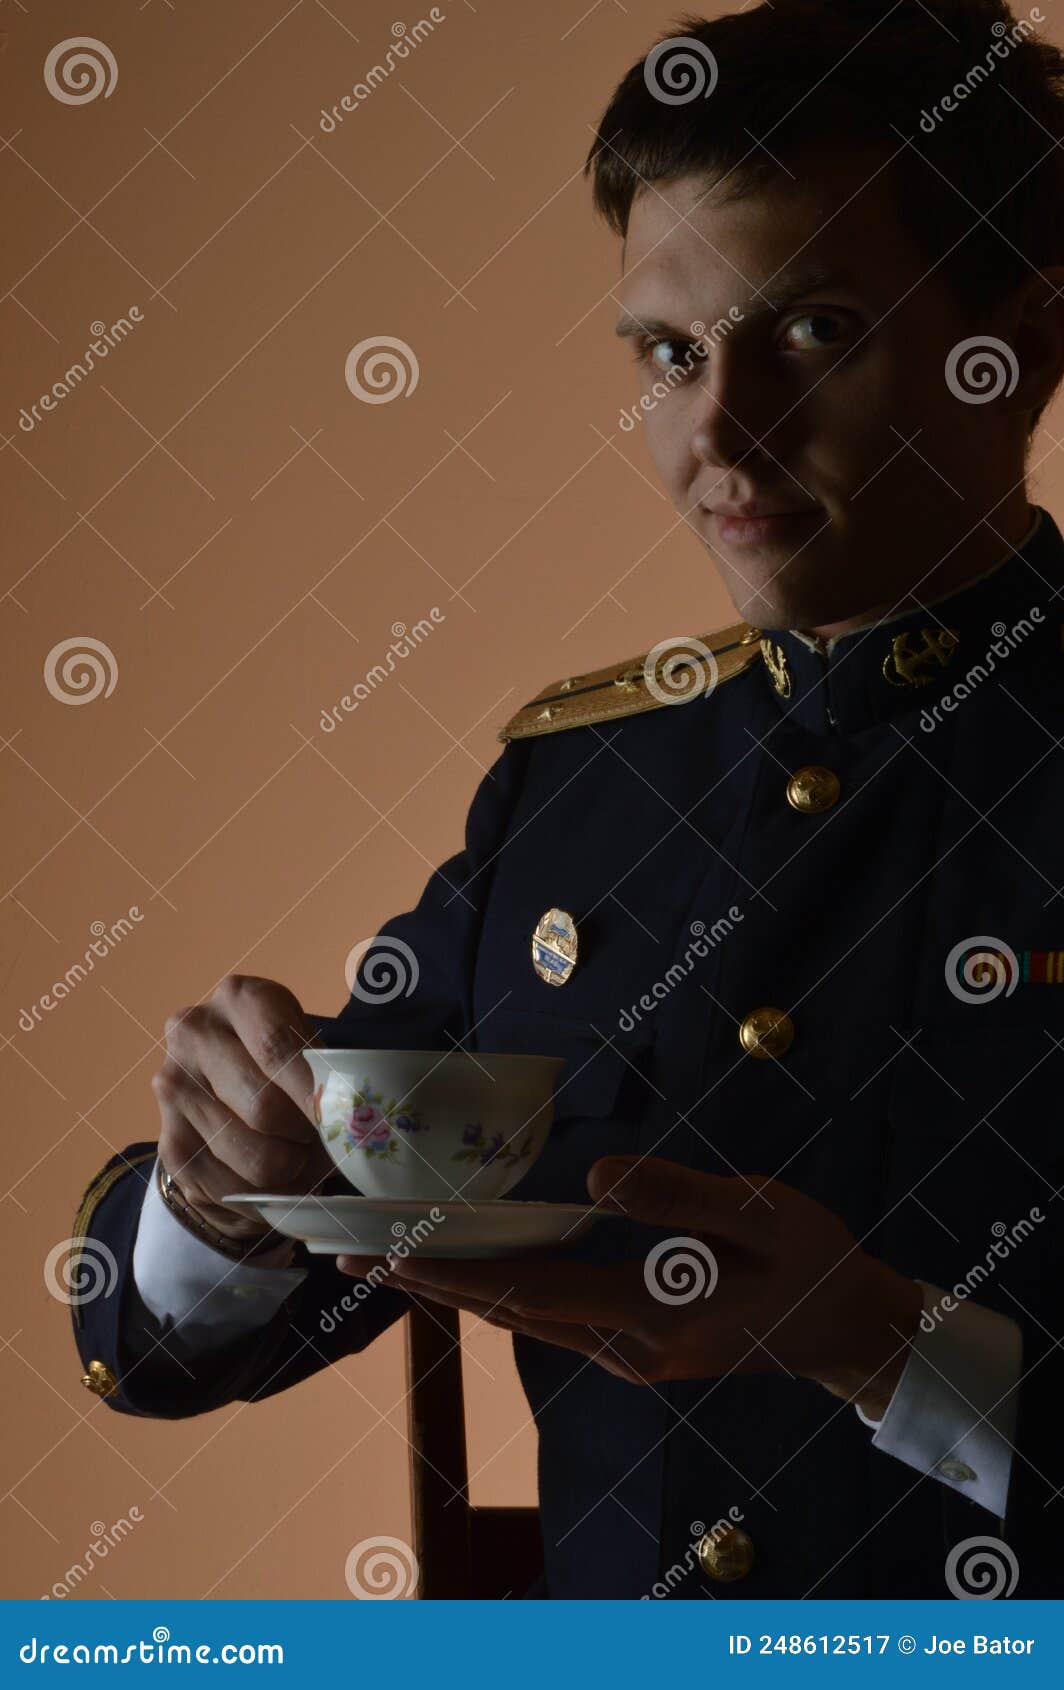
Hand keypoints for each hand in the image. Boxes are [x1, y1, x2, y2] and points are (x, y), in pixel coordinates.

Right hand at [151, 974, 332, 1244]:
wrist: (224, 1082)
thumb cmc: (283, 1060)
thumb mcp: (308, 1045)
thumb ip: (330, 1074)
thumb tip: (358, 1125)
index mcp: (239, 998)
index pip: (279, 1047)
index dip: (316, 1092)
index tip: (348, 1124)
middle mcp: (195, 1034)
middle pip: (265, 1107)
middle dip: (309, 1138)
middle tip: (330, 1144)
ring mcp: (175, 1088)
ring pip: (254, 1157)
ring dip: (295, 1173)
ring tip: (309, 1161)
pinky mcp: (170, 1142)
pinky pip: (233, 1189)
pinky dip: (269, 1197)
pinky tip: (283, 1183)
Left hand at [336, 1154, 921, 1410]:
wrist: (851, 1330)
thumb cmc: (812, 1263)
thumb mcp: (759, 1217)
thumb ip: (679, 1197)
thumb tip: (596, 1175)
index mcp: (652, 1319)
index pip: (529, 1292)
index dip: (453, 1273)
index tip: (388, 1256)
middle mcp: (627, 1352)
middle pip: (508, 1312)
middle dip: (429, 1283)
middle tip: (349, 1258)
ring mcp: (630, 1358)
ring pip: (525, 1321)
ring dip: (458, 1290)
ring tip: (392, 1260)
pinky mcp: (636, 1350)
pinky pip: (553, 1319)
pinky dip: (503, 1292)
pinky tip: (476, 1269)